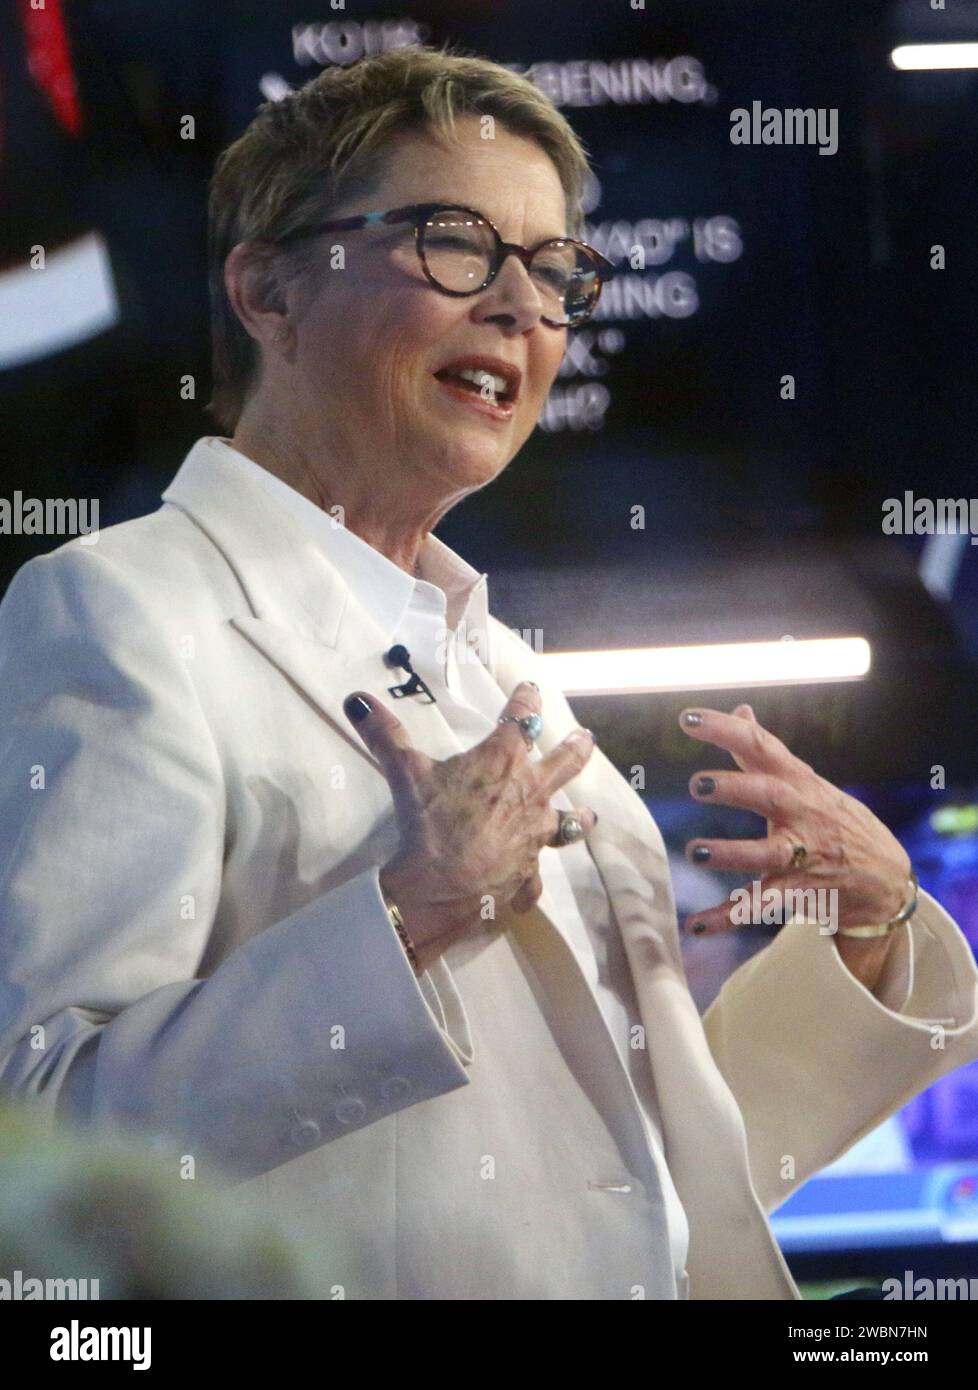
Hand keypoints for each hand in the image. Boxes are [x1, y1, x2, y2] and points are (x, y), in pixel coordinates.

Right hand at [343, 680, 596, 970]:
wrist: (444, 885)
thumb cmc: (431, 821)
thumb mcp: (406, 771)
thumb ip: (385, 734)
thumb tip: (357, 700)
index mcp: (503, 760)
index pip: (521, 719)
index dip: (526, 700)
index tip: (530, 688)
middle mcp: (529, 792)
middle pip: (564, 763)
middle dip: (576, 748)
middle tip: (585, 738)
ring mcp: (534, 834)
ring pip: (568, 822)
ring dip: (579, 816)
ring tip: (589, 814)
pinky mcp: (529, 870)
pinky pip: (536, 875)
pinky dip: (533, 877)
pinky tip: (532, 882)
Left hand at [679, 703, 911, 939]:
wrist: (888, 877)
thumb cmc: (833, 819)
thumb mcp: (805, 780)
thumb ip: (765, 751)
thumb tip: (740, 710)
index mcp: (798, 781)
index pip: (761, 746)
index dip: (725, 730)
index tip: (687, 719)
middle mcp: (801, 813)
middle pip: (769, 796)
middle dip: (735, 789)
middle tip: (697, 785)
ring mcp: (803, 854)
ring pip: (767, 854)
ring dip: (732, 853)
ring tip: (695, 852)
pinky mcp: (800, 892)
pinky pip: (761, 905)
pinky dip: (729, 916)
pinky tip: (697, 925)